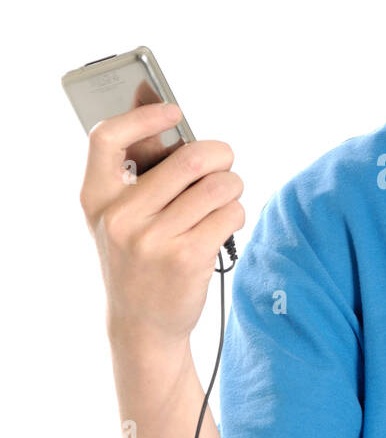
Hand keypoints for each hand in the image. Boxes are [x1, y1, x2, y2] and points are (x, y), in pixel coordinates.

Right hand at [79, 100, 244, 351]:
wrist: (142, 325)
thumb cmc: (137, 260)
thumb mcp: (120, 218)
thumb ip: (138, 173)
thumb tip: (162, 113)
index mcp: (97, 199)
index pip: (107, 138)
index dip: (144, 116)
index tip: (173, 112)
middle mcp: (121, 218)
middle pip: (190, 158)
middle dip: (220, 156)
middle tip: (224, 163)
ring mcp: (153, 240)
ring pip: (219, 185)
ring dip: (232, 188)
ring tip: (221, 202)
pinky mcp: (187, 258)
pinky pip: (231, 213)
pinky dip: (236, 214)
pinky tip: (223, 226)